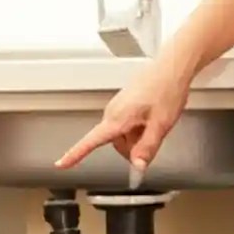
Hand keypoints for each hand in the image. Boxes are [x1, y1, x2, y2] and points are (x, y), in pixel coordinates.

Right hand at [53, 62, 189, 171]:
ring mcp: (117, 107)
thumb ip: (147, 148)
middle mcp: (112, 112)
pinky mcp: (122, 104)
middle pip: (114, 143)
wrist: (172, 67)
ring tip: (154, 124)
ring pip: (121, 135)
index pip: (91, 142)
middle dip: (131, 148)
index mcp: (117, 119)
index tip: (61, 164)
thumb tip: (137, 166)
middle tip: (152, 139)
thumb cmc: (166, 90)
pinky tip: (151, 118)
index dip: (75, 154)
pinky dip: (136, 128)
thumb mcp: (161, 125)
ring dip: (135, 137)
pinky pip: (124, 125)